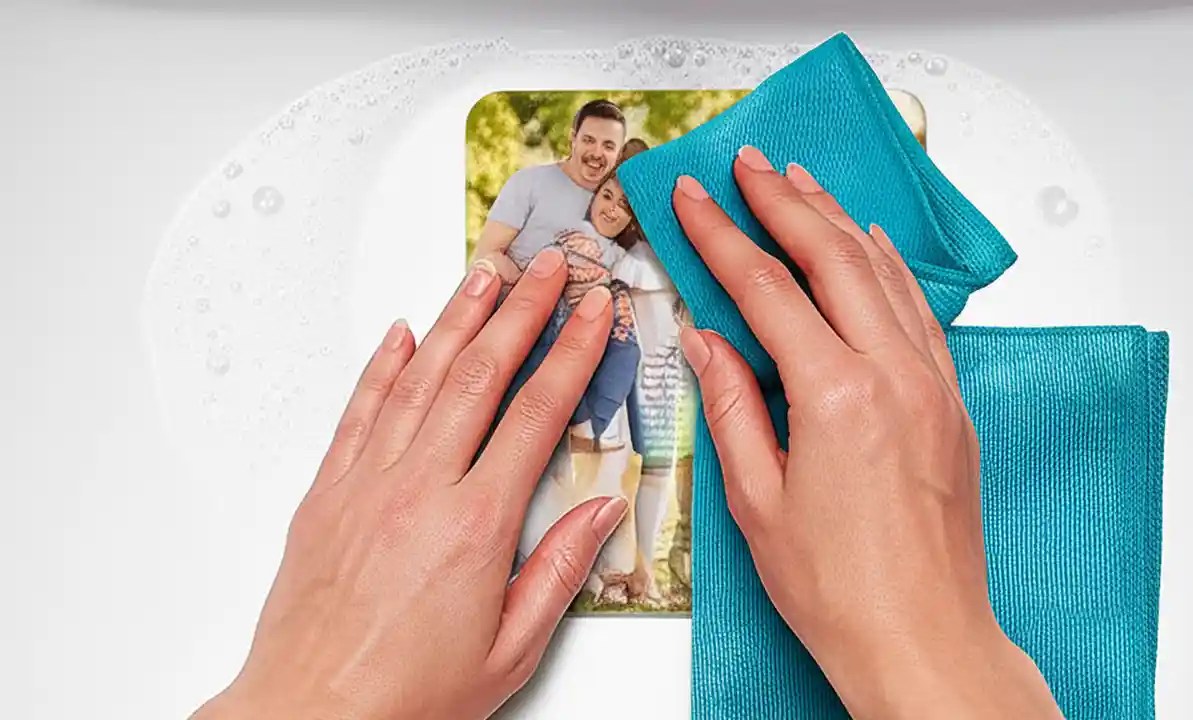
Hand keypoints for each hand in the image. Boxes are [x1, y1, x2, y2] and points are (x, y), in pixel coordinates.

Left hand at [192, 248, 623, 719]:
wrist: (309, 719)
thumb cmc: (407, 697)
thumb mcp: (510, 650)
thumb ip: (559, 571)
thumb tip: (602, 510)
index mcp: (476, 526)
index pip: (537, 413)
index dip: (573, 353)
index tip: (596, 312)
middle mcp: (420, 489)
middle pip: (481, 374)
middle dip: (522, 310)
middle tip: (550, 263)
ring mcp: (366, 484)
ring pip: (420, 377)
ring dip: (458, 317)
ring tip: (487, 272)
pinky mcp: (327, 493)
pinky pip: (359, 411)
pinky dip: (383, 365)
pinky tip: (401, 332)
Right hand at [671, 146, 1062, 719]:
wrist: (924, 640)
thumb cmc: (840, 591)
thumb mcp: (756, 502)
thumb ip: (731, 407)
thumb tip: (709, 342)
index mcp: (835, 396)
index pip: (765, 289)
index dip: (722, 236)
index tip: (695, 199)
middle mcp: (893, 375)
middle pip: (830, 257)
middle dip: (784, 201)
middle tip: (749, 164)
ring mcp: (931, 385)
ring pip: (881, 274)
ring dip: (836, 221)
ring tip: (800, 182)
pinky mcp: (950, 404)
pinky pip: (918, 311)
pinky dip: (887, 268)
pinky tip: (867, 245)